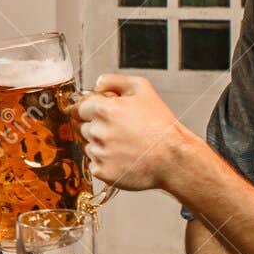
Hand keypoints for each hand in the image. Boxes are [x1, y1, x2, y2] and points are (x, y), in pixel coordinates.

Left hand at [75, 73, 198, 192]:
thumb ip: (114, 81)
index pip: (79, 108)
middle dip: (97, 127)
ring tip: (126, 145)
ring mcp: (99, 153)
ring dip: (101, 145)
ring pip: (89, 146)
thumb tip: (97, 84)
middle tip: (121, 131)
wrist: (173, 158)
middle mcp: (98, 131)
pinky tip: (123, 159)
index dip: (90, 110)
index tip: (98, 115)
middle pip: (84, 127)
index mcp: (104, 110)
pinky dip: (105, 163)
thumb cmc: (161, 125)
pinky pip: (94, 165)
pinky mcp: (102, 172)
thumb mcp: (142, 88)